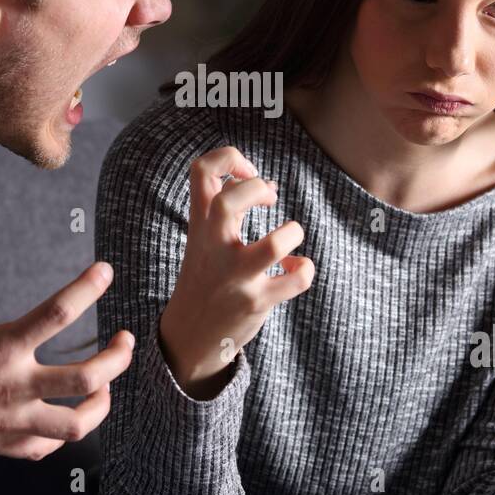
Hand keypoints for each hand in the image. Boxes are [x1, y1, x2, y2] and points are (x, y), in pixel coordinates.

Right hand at [0, 212, 134, 459]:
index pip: (59, 313)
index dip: (88, 287)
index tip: (106, 271)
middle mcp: (12, 388)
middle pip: (86, 377)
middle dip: (117, 358)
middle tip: (127, 340)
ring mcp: (9, 422)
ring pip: (75, 424)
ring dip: (101, 404)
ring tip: (108, 386)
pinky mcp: (0, 446)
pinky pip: (46, 449)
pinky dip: (64, 434)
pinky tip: (69, 416)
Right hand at [158, 147, 314, 398]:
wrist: (190, 337)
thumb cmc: (206, 277)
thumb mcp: (204, 238)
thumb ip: (225, 208)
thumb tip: (265, 183)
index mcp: (200, 224)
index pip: (200, 170)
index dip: (230, 158)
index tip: (248, 173)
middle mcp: (214, 246)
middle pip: (229, 202)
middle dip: (257, 190)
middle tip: (269, 200)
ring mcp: (235, 276)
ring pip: (273, 245)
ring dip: (292, 234)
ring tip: (289, 238)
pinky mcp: (256, 302)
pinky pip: (295, 279)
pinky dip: (304, 269)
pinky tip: (294, 268)